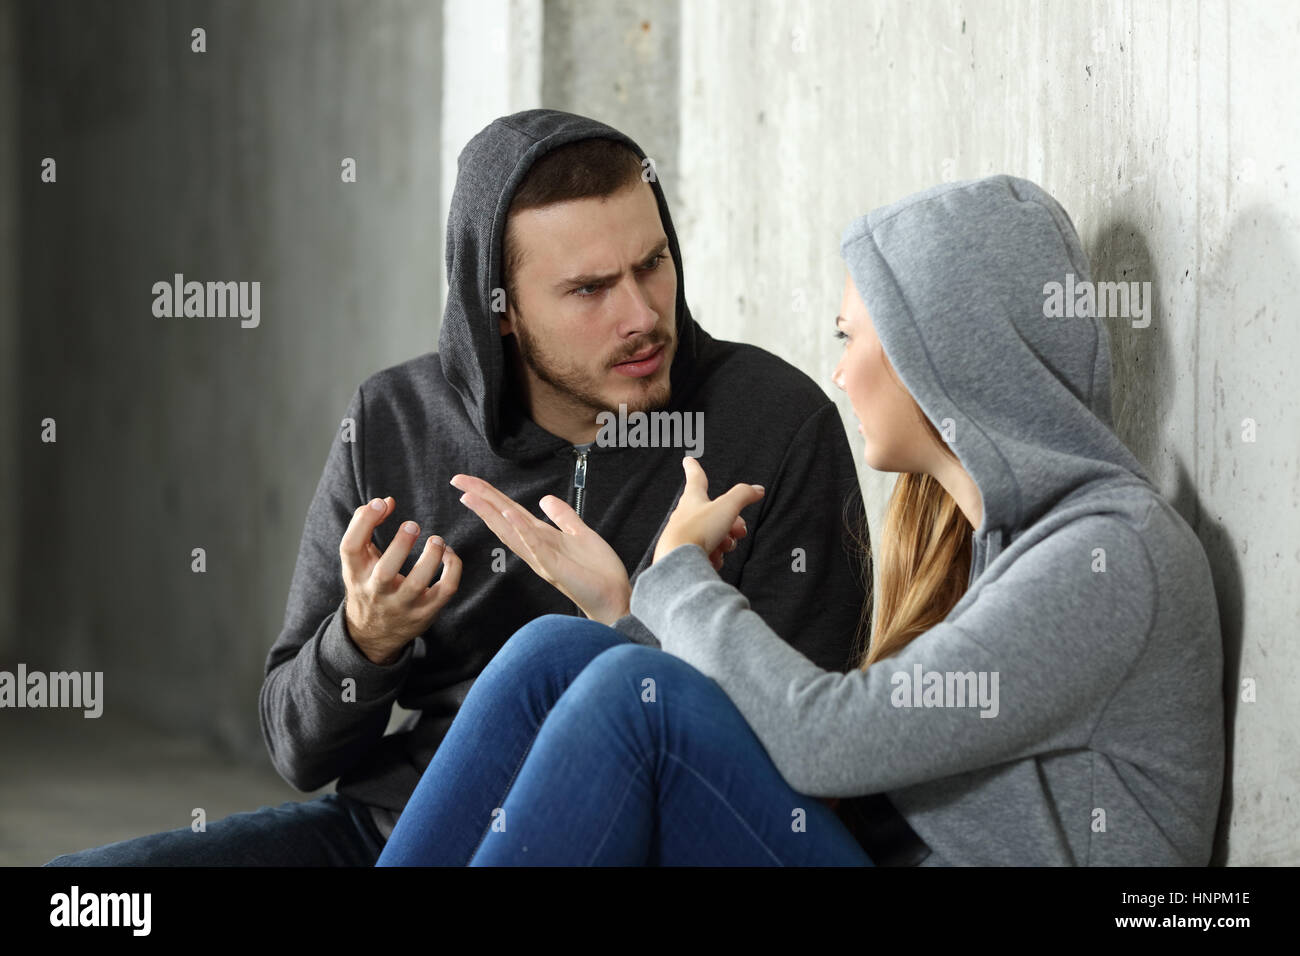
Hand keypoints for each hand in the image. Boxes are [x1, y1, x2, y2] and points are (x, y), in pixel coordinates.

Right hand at [339, 496, 461, 664]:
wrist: (373, 634)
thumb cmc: (369, 585)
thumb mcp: (359, 560)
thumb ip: (366, 527)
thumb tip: (387, 501)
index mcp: (356, 574)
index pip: (350, 548)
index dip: (363, 522)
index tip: (380, 503)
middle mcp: (376, 591)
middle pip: (385, 571)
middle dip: (401, 546)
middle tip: (413, 525)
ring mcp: (402, 605)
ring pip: (418, 583)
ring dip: (431, 558)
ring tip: (436, 540)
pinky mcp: (425, 612)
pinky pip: (445, 591)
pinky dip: (453, 569)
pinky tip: (449, 555)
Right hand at [450, 474, 631, 625]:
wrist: (614, 597)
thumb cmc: (596, 572)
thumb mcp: (579, 535)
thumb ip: (563, 517)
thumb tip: (545, 499)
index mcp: (540, 538)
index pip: (509, 512)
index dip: (490, 496)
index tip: (469, 481)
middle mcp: (535, 548)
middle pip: (502, 519)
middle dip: (481, 499)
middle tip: (457, 480)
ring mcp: (542, 558)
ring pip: (511, 533)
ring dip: (491, 513)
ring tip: (471, 496)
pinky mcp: (555, 568)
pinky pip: (535, 547)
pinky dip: (522, 530)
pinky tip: (509, 515)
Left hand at [653, 456, 763, 568]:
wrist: (679, 562)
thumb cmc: (697, 531)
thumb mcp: (726, 507)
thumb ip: (743, 495)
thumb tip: (757, 489)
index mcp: (693, 499)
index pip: (696, 479)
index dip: (694, 468)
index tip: (688, 460)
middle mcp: (686, 516)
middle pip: (714, 514)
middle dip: (731, 524)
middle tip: (738, 531)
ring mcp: (684, 536)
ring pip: (713, 536)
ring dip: (724, 542)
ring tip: (722, 547)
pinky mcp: (684, 555)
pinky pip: (707, 554)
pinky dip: (714, 557)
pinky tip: (712, 559)